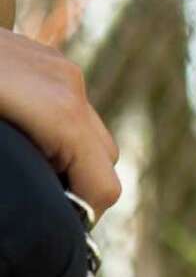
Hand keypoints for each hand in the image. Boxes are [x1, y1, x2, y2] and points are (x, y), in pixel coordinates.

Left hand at [0, 28, 121, 215]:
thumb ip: (15, 177)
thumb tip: (29, 218)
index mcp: (58, 111)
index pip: (103, 186)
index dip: (75, 215)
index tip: (39, 219)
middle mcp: (68, 85)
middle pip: (102, 161)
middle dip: (72, 186)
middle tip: (27, 197)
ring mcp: (58, 66)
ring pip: (88, 134)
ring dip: (61, 159)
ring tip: (17, 166)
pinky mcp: (44, 57)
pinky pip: (68, 108)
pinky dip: (51, 133)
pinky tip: (11, 133)